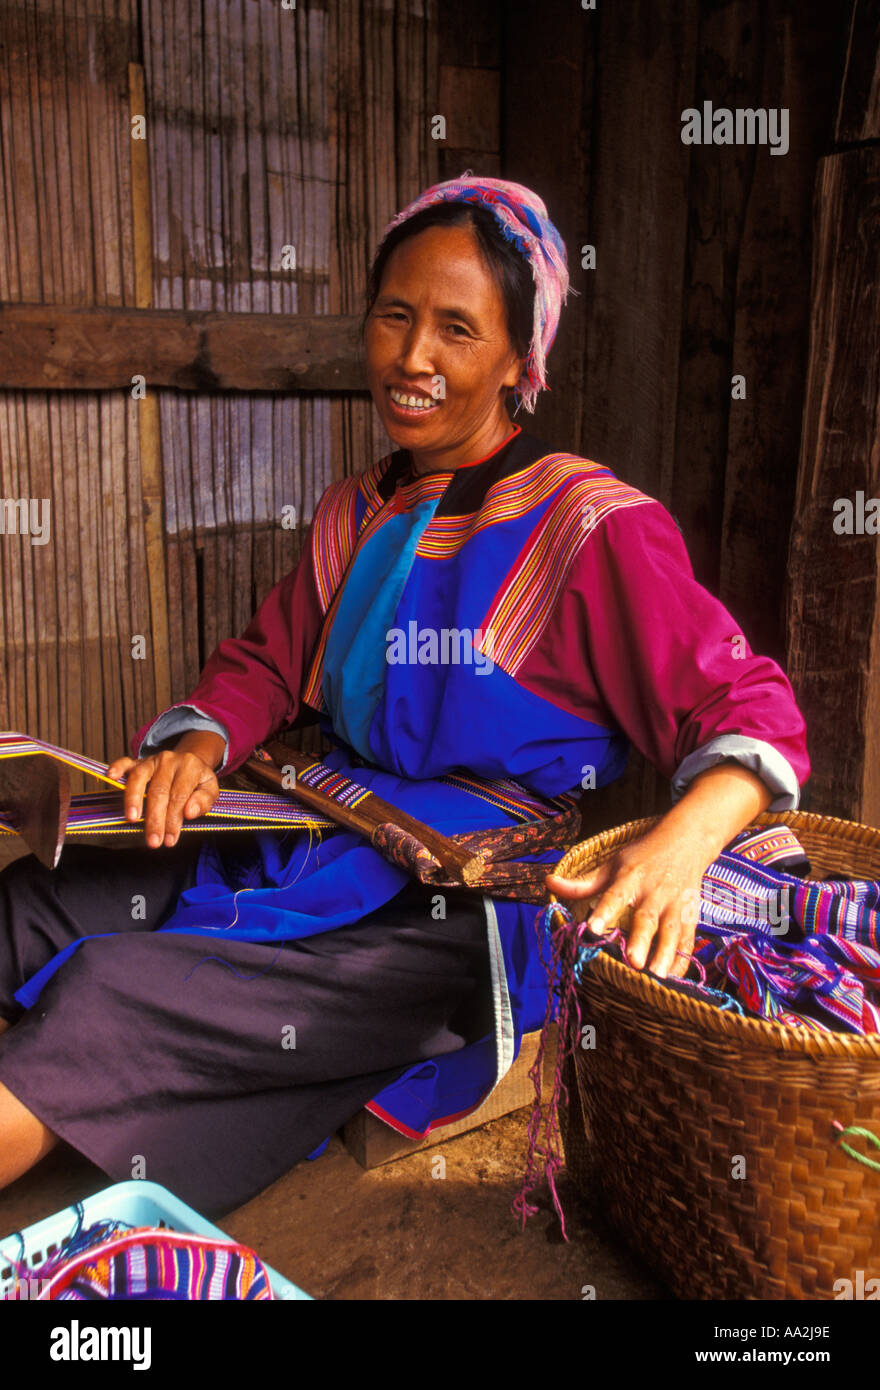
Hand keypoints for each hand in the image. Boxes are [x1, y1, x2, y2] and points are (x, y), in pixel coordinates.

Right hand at [106, 748, 219, 847]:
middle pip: (159, 790)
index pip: (179, 796)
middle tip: (153, 841)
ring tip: (132, 819)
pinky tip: (111, 776)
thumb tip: (188, 812)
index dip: (173, 820)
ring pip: (139, 777)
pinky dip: (117, 768)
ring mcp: (152, 759)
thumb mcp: (210, 790)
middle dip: (155, 818)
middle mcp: (170, 760)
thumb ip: (203, 801)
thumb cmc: (198, 782)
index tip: (170, 840)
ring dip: (133, 799)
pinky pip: (126, 762)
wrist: (191, 761)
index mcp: (190, 767)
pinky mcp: (139, 761)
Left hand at [545, 825, 708, 978]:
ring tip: (656, 976)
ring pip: (672, 932)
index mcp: (630, 879)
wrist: (685, 842)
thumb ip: (583, 882)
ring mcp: (675, 906)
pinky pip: (688, 941)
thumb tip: (549, 883)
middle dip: (641, 941)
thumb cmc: (642, 857)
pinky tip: (673, 979)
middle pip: (646, 919)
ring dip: (665, 955)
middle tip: (634, 963)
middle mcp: (654, 894)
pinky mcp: (691, 917)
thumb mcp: (612, 864)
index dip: (603, 912)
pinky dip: (683, 961)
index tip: (592, 929)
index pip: (614, 896)